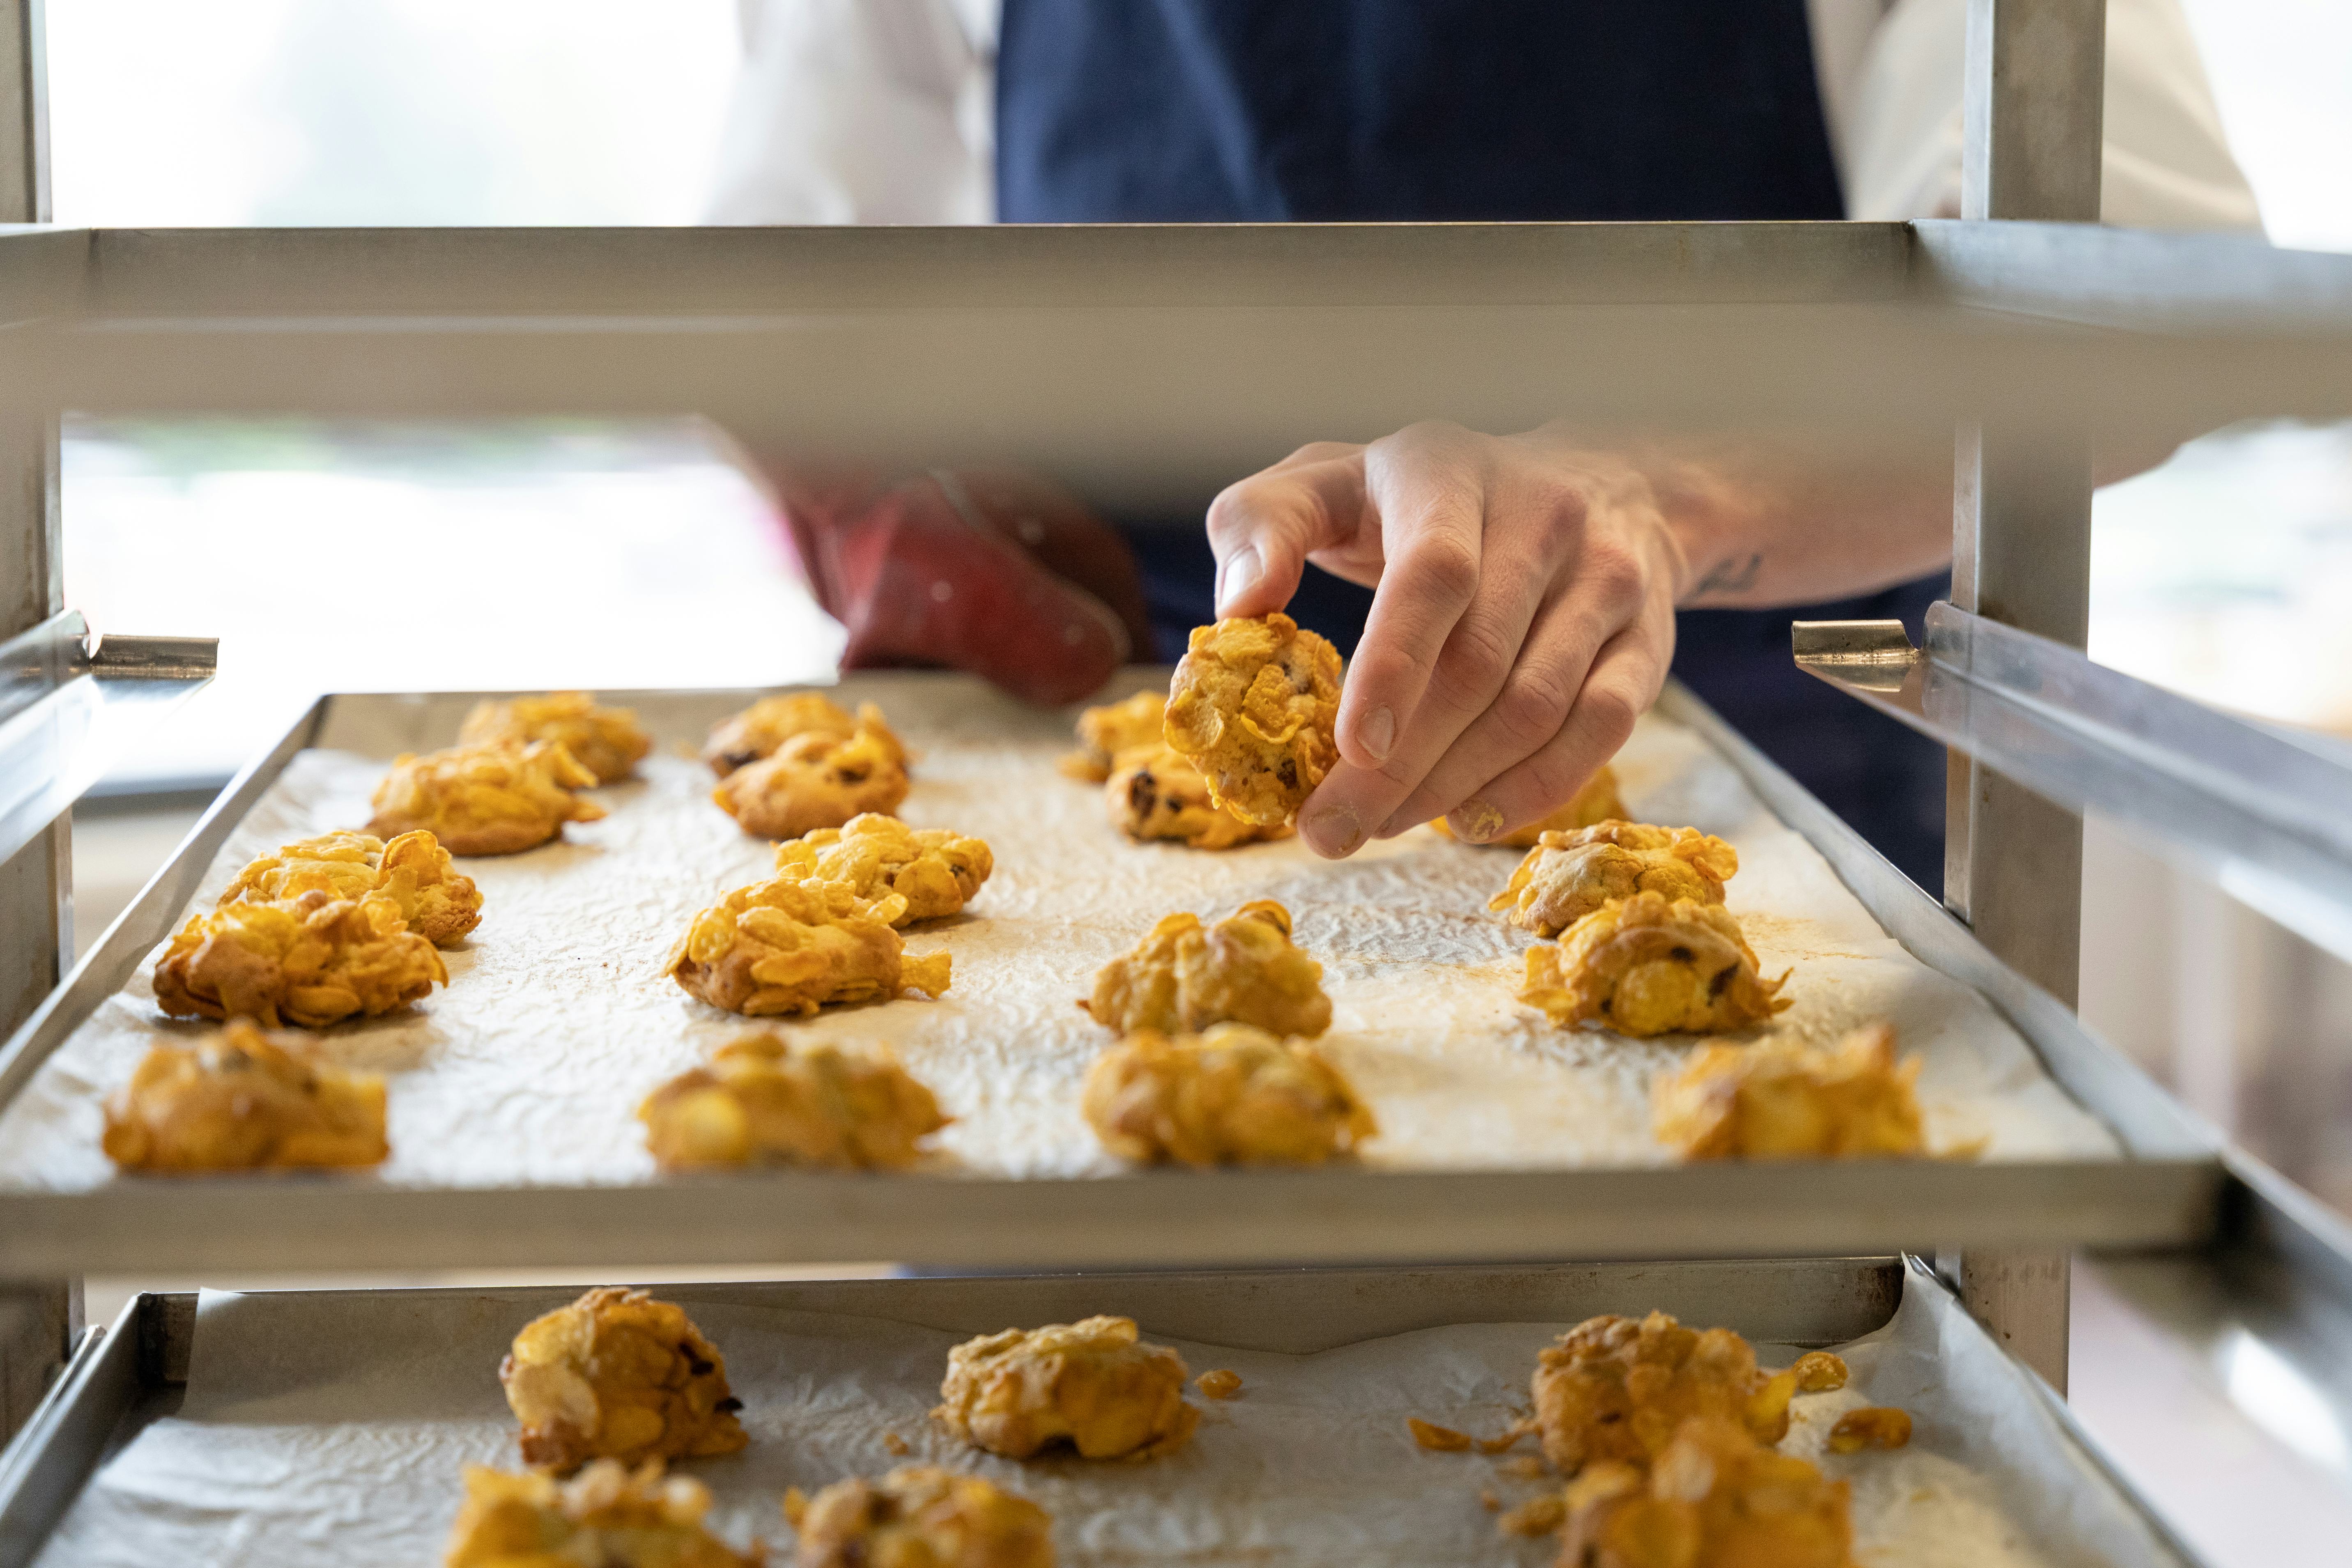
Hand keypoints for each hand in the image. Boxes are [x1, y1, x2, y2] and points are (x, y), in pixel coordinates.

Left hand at [1206, 421, 1695, 856]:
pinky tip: (1470, 819)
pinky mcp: (1649, 637)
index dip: (1393, 667)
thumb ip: (1261, 522)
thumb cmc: (1423, 497)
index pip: (1435, 576)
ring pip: (1537, 708)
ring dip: (1455, 786)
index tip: (1348, 749)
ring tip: (1382, 827)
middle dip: (1399, 766)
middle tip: (1329, 830)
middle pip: (1480, 665)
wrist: (1597, 477)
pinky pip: (1601, 728)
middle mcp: (1543, 517)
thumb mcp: (1328, 480)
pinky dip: (1533, 787)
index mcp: (1449, 472)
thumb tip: (1238, 606)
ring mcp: (1607, 577)